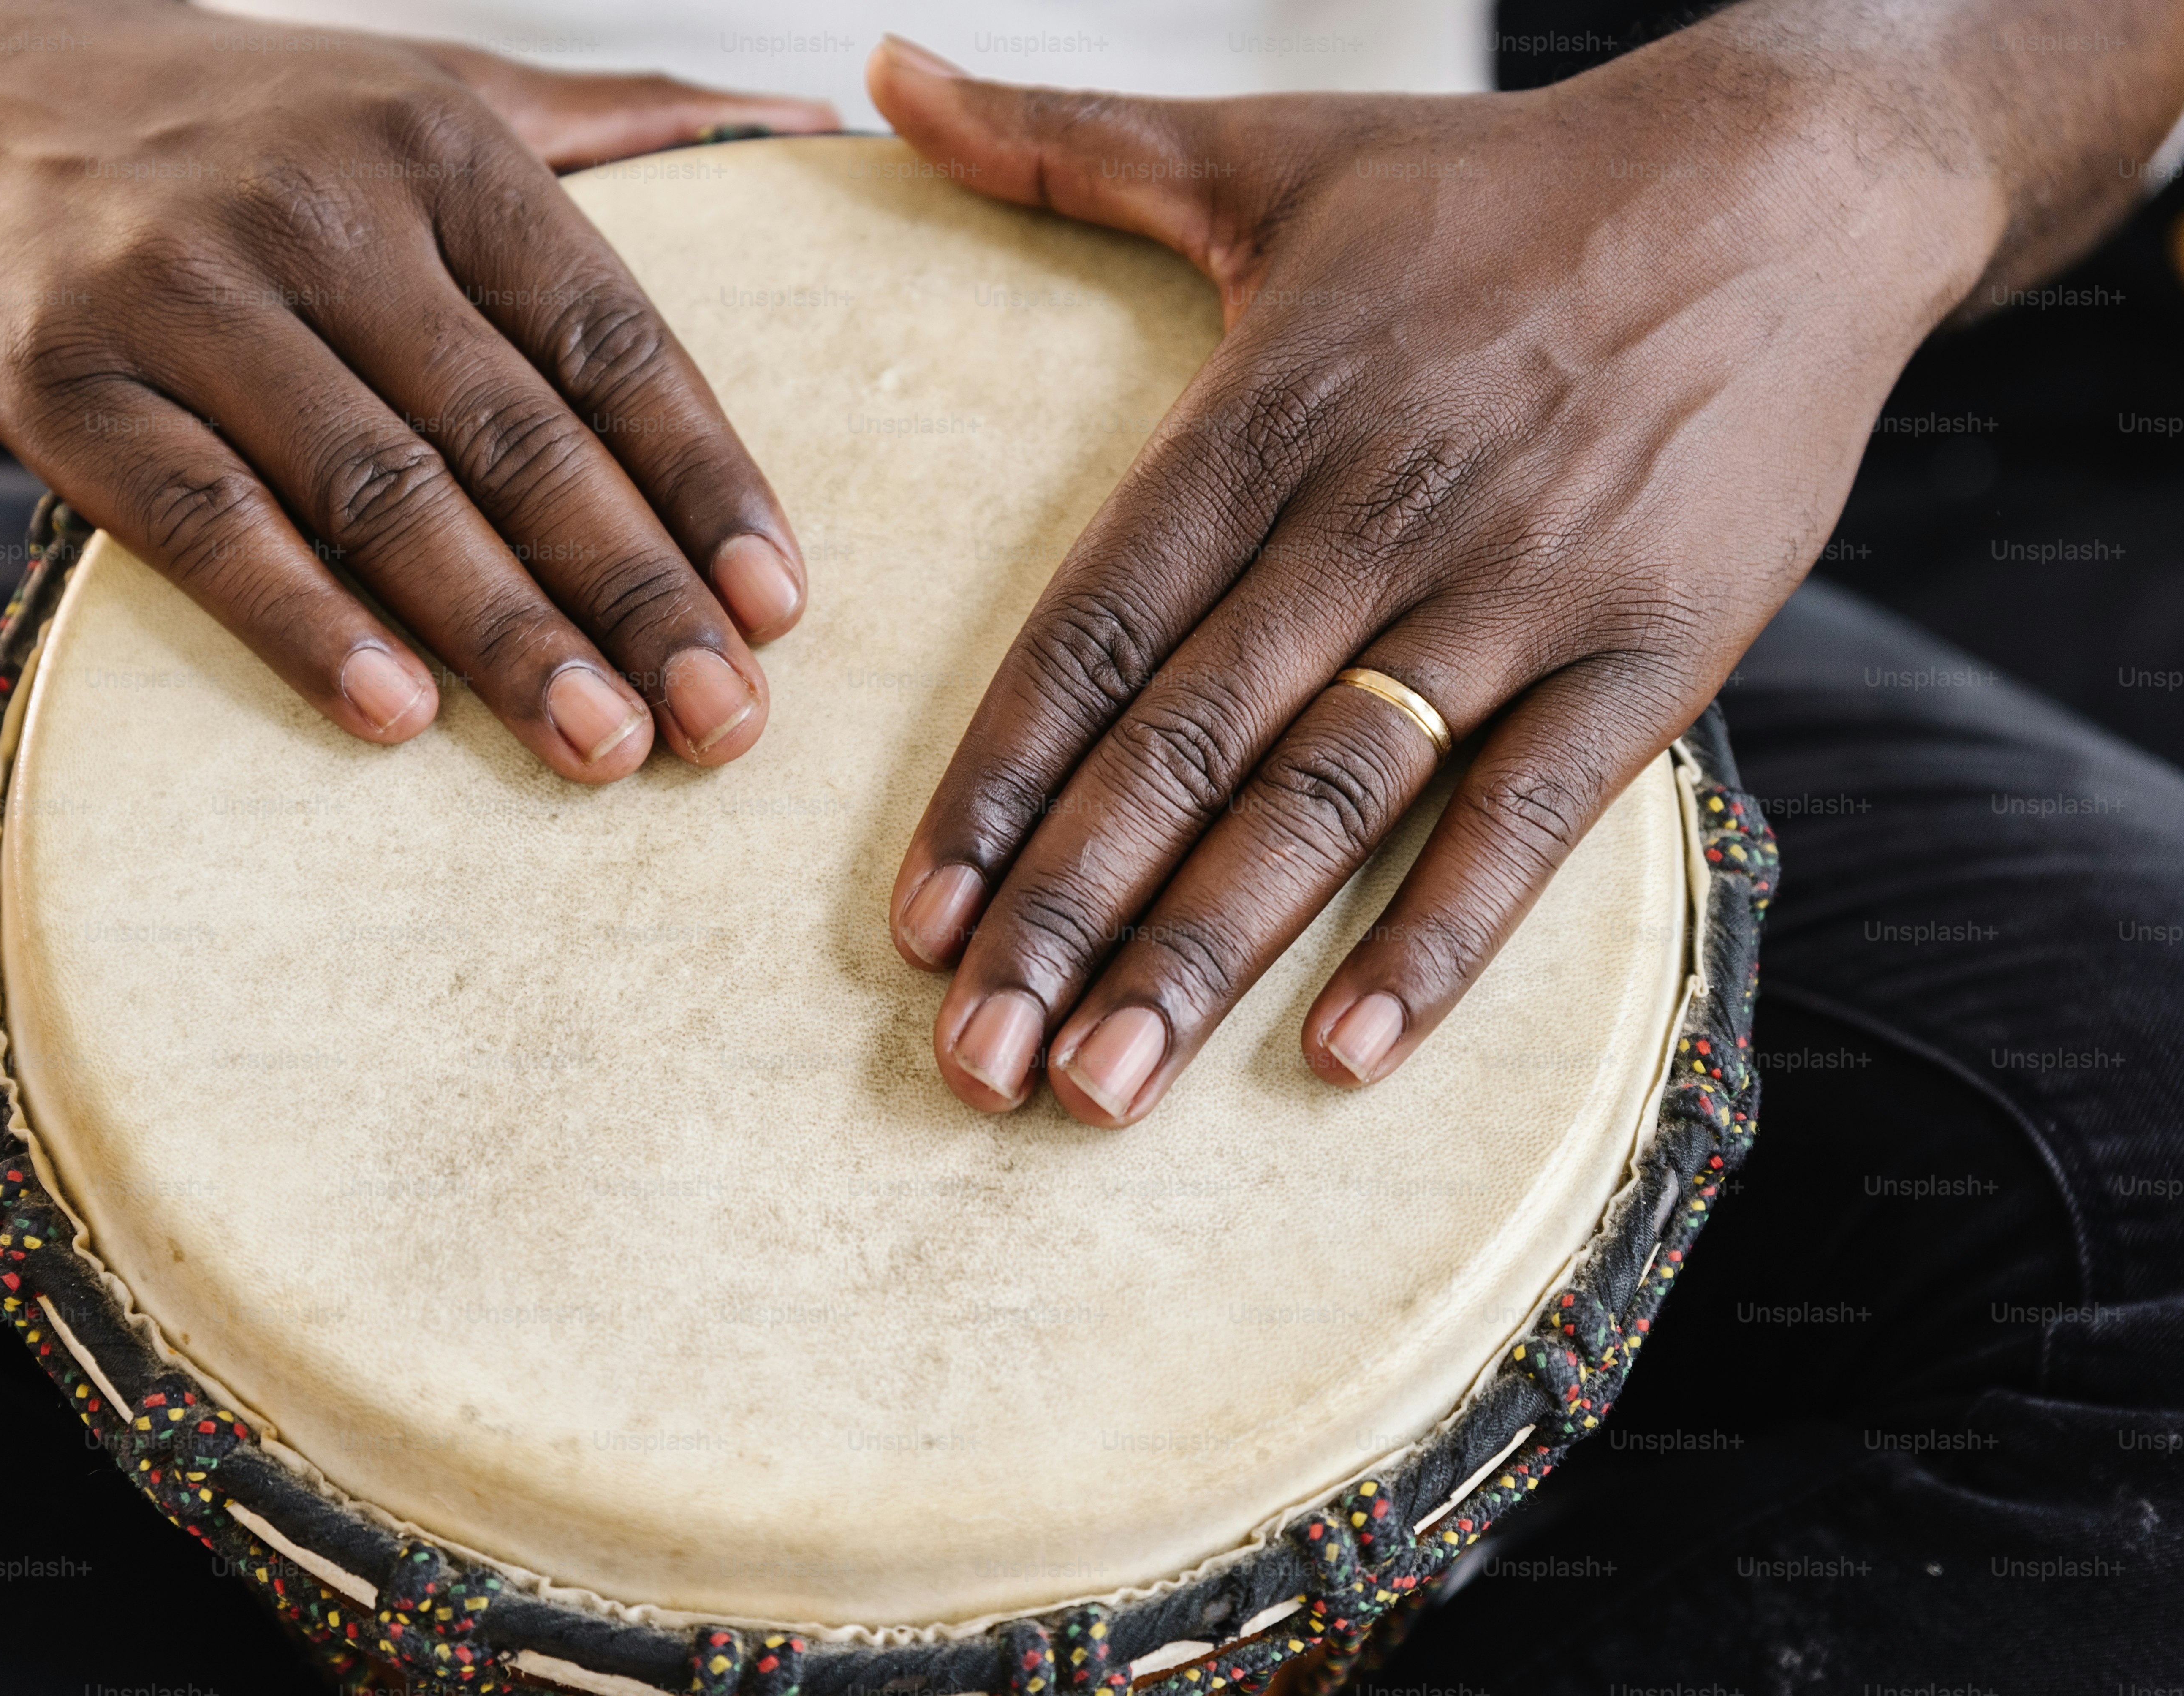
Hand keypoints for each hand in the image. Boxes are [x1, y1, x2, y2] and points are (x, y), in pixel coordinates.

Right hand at [0, 0, 838, 771]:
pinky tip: (399, 715)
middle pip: (515, 435)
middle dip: (633, 592)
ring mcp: (187, 295)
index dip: (702, 481)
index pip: (610, 338)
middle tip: (722, 719)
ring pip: (381, 493)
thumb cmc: (250, 118)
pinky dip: (308, 623)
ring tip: (604, 746)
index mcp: (442, 147)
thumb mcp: (435, 85)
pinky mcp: (67, 380)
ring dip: (503, 634)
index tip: (775, 606)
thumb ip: (622, 124)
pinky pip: (209, 522)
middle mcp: (323, 211)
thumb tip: (813, 133)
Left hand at [865, 26, 2009, 1123]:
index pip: (1087, 630)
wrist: (1789, 179)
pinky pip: (1529, 815)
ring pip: (1330, 800)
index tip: (914, 922)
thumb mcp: (1276, 155)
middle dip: (1065, 914)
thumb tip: (883, 74)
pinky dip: (1442, 939)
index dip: (993, 784)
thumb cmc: (1503, 191)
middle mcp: (1375, 511)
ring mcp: (1518, 589)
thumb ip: (1069, 147)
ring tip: (1102, 1091)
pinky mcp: (1655, 647)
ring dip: (1208, 955)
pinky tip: (1344, 1056)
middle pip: (1182, 744)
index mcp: (1266, 411)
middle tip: (972, 1064)